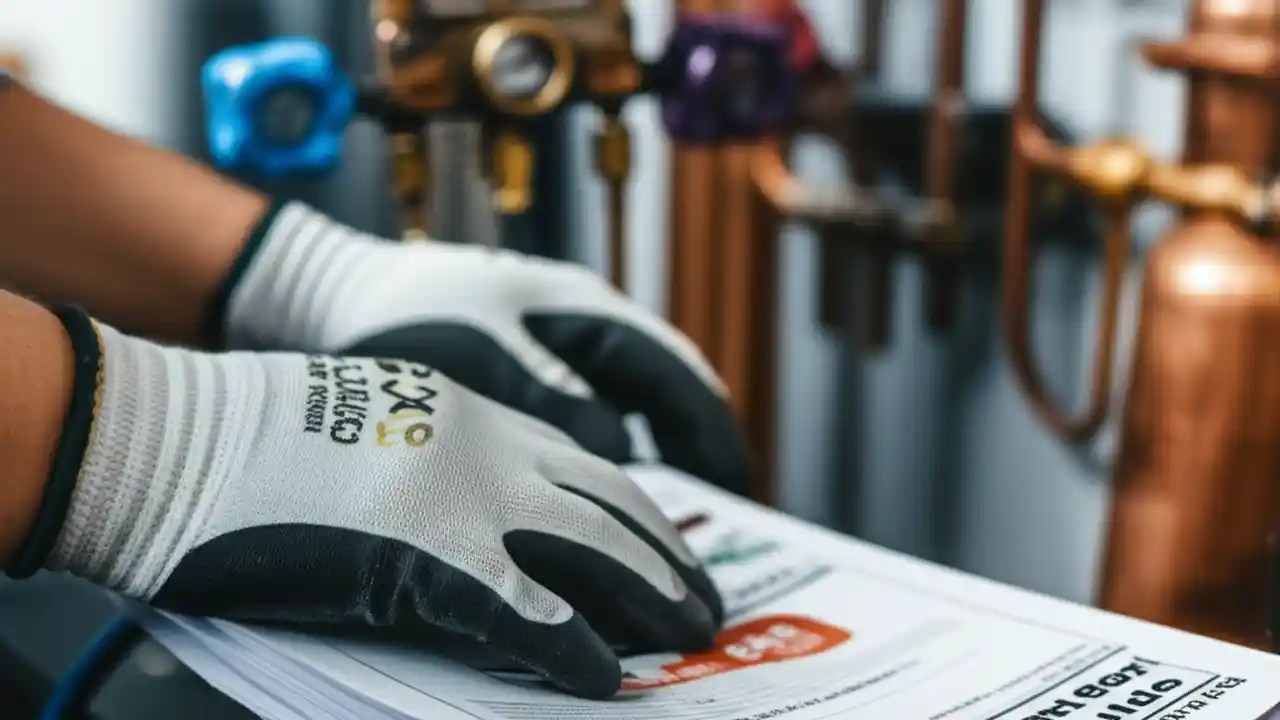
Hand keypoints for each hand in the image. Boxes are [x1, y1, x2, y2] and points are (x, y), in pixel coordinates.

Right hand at [24, 313, 721, 698]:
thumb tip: (487, 533)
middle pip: (609, 504)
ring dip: (650, 598)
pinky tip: (604, 678)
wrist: (173, 440)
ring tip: (693, 637)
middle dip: (667, 558)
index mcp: (470, 412)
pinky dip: (573, 649)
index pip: (584, 464)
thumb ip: (437, 467)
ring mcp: (460, 498)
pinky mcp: (424, 557)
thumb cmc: (249, 444)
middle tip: (706, 601)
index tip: (667, 547)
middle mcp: (484, 445)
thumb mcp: (370, 431)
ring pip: (591, 551)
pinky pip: (525, 613)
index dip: (637, 513)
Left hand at [217, 202, 751, 494]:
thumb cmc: (402, 317)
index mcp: (584, 310)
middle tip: (716, 521)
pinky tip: (604, 503)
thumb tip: (620, 455)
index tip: (734, 490)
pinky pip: (590, 416)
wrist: (331, 287)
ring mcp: (555, 341)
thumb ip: (555, 402)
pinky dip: (612, 457)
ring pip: (632, 406)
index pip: (675, 377)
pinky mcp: (523, 366)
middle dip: (699, 454)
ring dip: (659, 462)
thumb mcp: (481, 361)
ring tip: (672, 532)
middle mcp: (583, 321)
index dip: (710, 435)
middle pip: (667, 392)